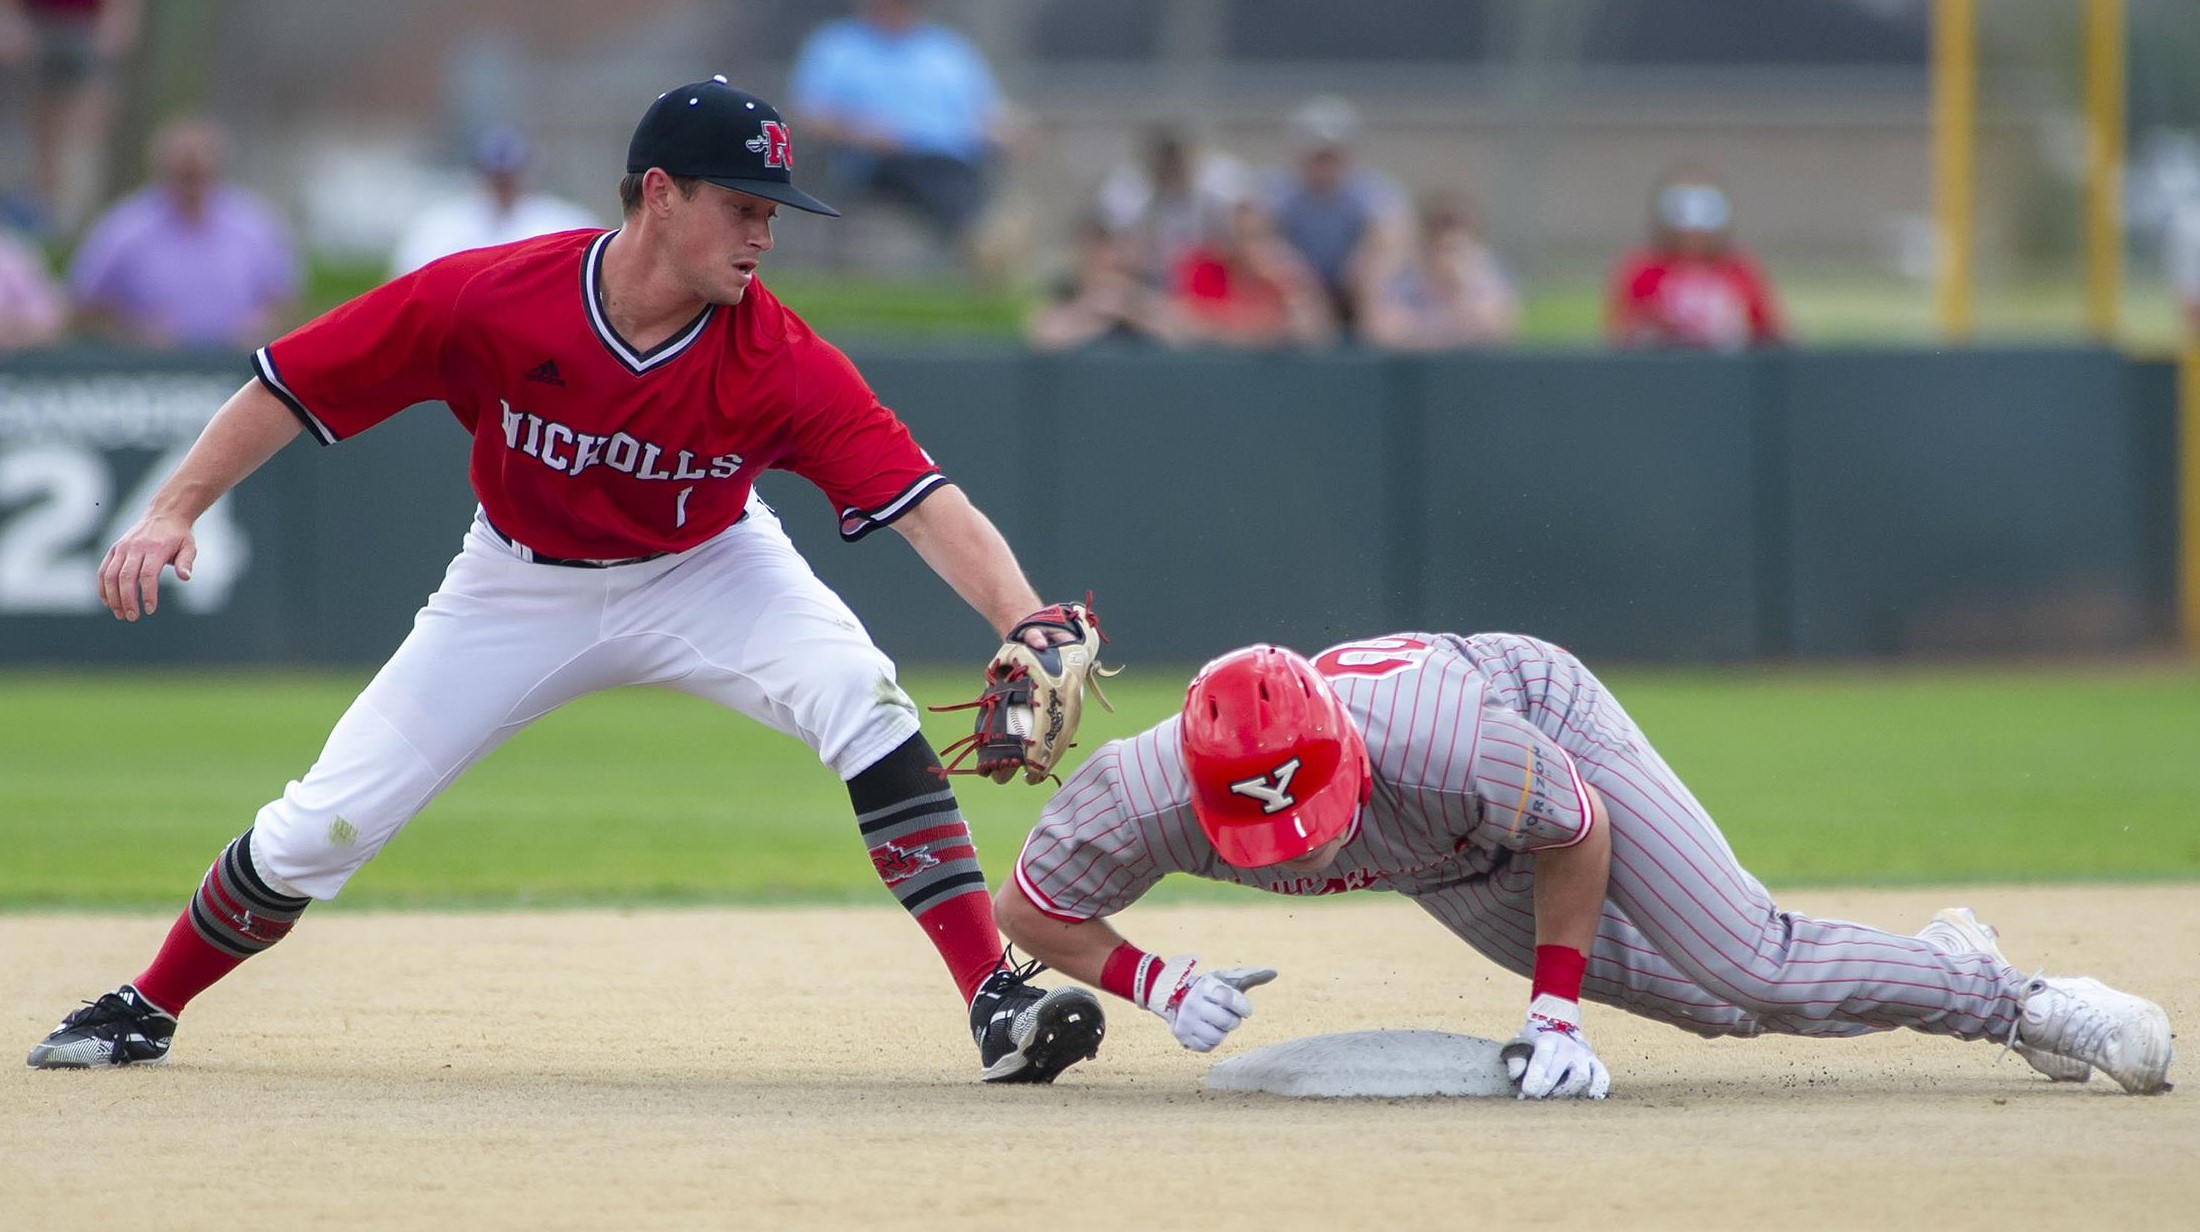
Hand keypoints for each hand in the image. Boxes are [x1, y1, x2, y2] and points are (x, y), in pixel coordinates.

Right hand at [99, 512, 196, 620]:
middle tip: (132, 617)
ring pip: (111, 574)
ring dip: (112, 597)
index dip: (147, 594)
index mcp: (155, 548)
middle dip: (127, 600)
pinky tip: (107, 602)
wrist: (164, 514)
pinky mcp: (114, 549)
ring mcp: (122, 548)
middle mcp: (136, 548)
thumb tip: (185, 577)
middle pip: (126, 577)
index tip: (150, 610)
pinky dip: (102, 587)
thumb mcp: (189, 546)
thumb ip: (186, 562)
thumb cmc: (178, 535)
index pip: (148, 575)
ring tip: (119, 614)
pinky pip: (103, 569)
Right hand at [1139, 955, 1276, 1051]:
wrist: (1174, 997)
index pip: (1230, 999)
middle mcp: (1193, 1003)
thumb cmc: (1209, 988)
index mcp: (1205, 986)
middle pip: (1228, 1022)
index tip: (1246, 1010)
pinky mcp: (1183, 1036)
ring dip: (1222, 1031)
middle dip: (1234, 1020)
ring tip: (1216, 1022)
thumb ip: (1250, 976)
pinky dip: (1212, 1040)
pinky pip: (1208, 1046)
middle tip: (1228, 1014)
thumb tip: (1274, 971)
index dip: (1243, 1007)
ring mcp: (1186, 1021)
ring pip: (1219, 1036)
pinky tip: (1207, 1029)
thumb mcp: (1227, 979)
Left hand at [1501, 993, 1609, 1099]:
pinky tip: (1589, 1096)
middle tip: (1535, 1099)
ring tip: (1552, 1099)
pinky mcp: (1595, 1062)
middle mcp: (1568, 1046)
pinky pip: (1602, 1076)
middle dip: (1547, 1089)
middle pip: (1561, 1071)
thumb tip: (1515, 1076)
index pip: (1543, 1059)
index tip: (1527, 1092)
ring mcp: (1583, 1055)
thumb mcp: (1520, 1044)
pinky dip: (1598, 1087)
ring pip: (1581, 1077)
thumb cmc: (1534, 1041)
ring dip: (1566, 1092)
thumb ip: (1516, 1059)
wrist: (1555, 1026)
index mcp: (1547, 1040)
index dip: (1535, 1078)